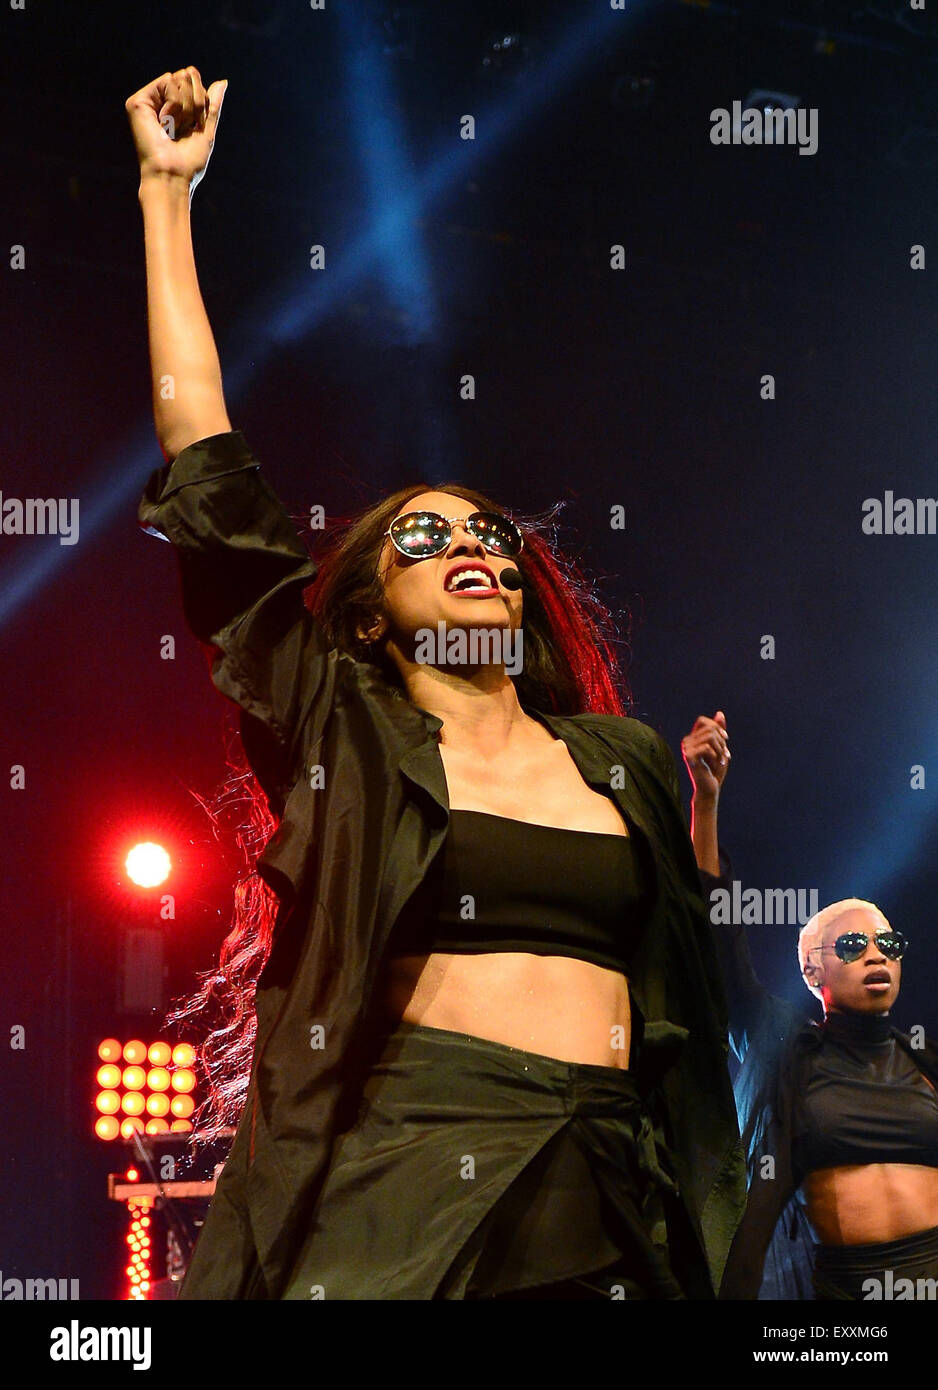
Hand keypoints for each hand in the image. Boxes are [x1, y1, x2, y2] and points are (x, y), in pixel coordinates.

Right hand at [126, 66, 226, 187]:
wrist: (173, 174)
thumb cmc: (189, 160)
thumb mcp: (207, 129)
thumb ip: (213, 105)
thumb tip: (223, 81)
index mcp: (176, 109)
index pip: (196, 84)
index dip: (203, 102)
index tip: (196, 125)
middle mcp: (161, 102)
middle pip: (188, 76)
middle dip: (195, 102)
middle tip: (184, 128)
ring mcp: (149, 100)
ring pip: (179, 77)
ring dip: (185, 107)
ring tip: (173, 128)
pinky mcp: (139, 101)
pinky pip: (168, 81)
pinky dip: (174, 104)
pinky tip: (164, 123)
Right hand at [681, 709, 730, 801]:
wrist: (710, 789)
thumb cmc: (715, 770)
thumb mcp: (720, 747)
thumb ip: (719, 731)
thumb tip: (719, 713)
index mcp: (692, 738)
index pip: (703, 721)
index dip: (716, 726)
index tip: (725, 738)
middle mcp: (687, 741)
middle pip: (709, 728)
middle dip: (722, 740)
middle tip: (725, 754)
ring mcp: (686, 749)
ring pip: (710, 736)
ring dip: (721, 748)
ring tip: (722, 760)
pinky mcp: (689, 756)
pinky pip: (707, 747)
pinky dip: (716, 755)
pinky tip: (717, 764)